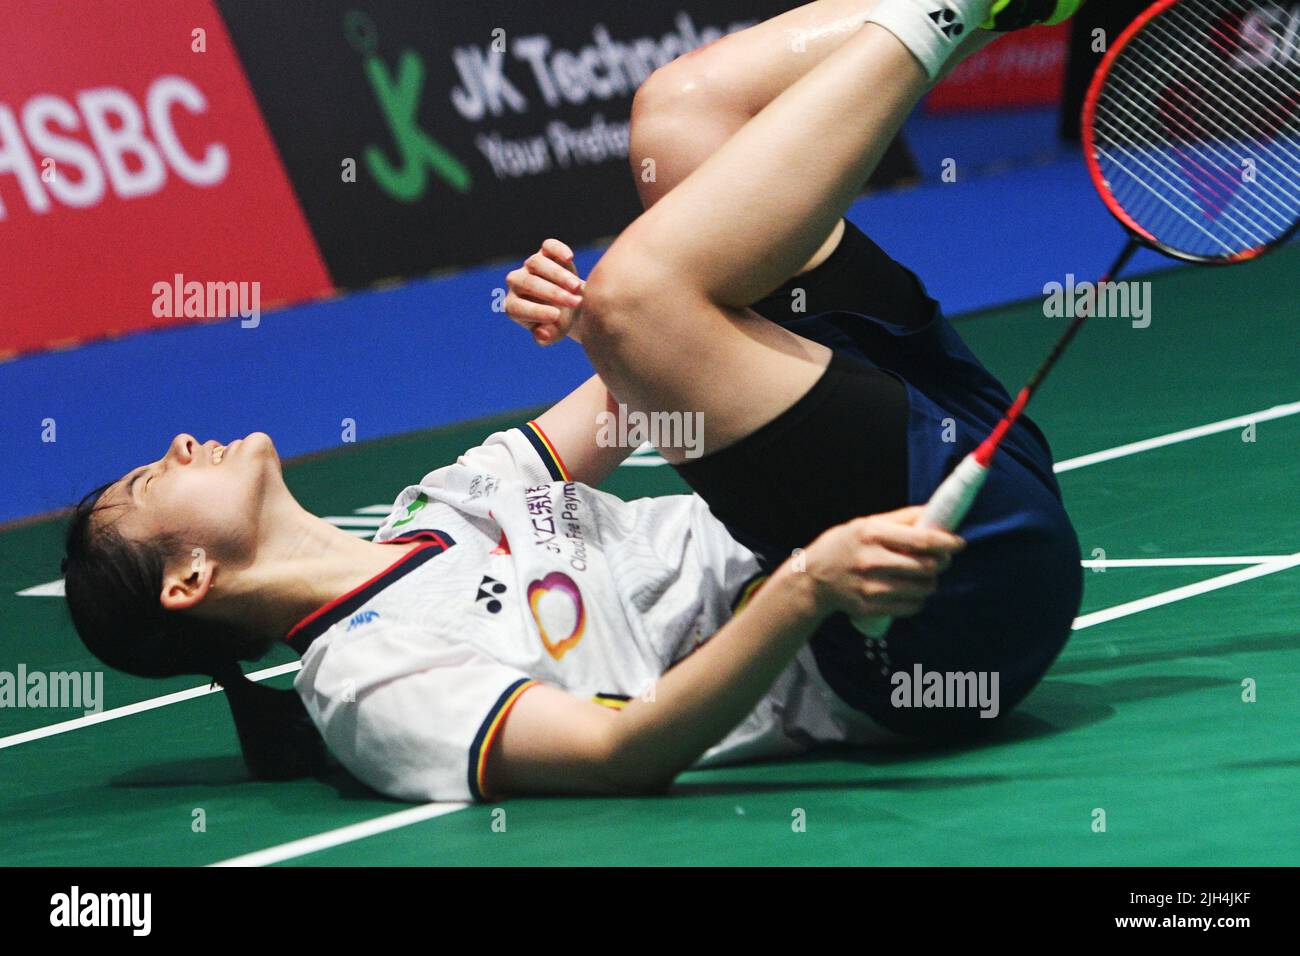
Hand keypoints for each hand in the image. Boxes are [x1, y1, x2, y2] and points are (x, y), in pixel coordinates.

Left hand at [504, 239, 584, 345]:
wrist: (572, 303)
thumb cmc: (561, 321)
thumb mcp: (557, 332)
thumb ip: (548, 336)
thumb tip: (542, 335)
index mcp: (514, 306)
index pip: (517, 307)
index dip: (535, 311)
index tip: (557, 316)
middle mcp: (517, 283)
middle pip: (527, 283)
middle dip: (552, 293)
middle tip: (575, 302)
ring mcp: (530, 266)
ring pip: (536, 263)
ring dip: (558, 275)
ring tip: (578, 288)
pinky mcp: (545, 252)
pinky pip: (547, 246)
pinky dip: (557, 249)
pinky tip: (569, 258)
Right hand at [795, 506, 964, 620]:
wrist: (811, 579)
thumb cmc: (842, 545)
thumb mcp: (865, 523)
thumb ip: (901, 519)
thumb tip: (934, 514)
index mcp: (872, 534)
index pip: (921, 539)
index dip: (947, 542)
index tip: (959, 543)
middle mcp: (872, 561)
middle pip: (927, 567)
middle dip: (942, 563)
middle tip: (941, 560)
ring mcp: (871, 587)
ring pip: (922, 588)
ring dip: (930, 582)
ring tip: (923, 575)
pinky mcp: (871, 607)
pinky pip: (911, 606)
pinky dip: (917, 599)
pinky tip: (909, 591)